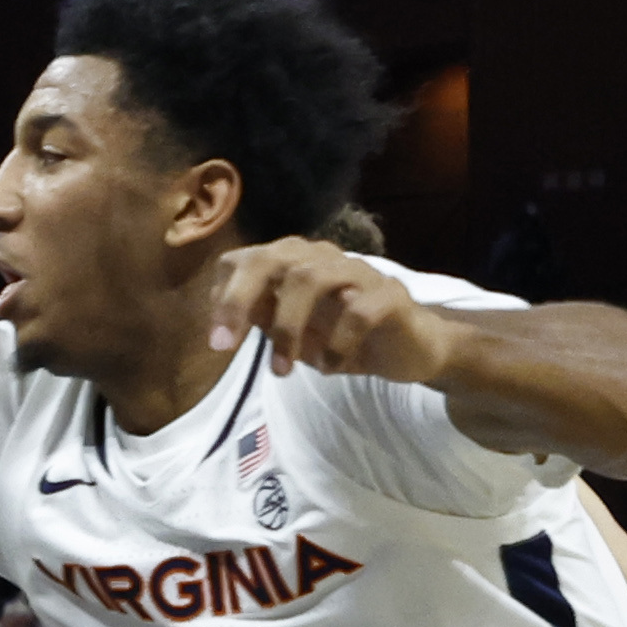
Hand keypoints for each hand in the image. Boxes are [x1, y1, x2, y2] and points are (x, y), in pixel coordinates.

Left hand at [207, 237, 457, 383]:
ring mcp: (359, 271)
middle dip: (241, 300)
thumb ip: (262, 319)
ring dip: (288, 328)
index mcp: (294, 261)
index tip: (216, 341)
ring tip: (281, 370)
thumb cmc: (342, 338)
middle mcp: (323, 257)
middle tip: (225, 346)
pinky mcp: (391, 294)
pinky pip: (358, 310)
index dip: (223, 296)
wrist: (410, 350)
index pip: (245, 260)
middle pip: (273, 259)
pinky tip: (329, 368)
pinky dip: (336, 343)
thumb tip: (224, 320)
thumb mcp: (293, 333)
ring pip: (312, 278)